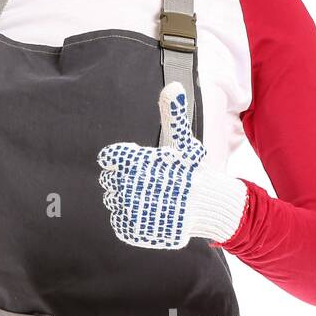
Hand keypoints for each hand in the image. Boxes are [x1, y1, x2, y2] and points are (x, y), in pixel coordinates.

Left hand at [96, 82, 247, 249]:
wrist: (207, 208)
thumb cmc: (191, 172)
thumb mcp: (182, 142)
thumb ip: (173, 114)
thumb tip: (174, 86)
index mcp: (133, 161)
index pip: (108, 158)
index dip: (123, 161)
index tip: (141, 166)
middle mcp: (126, 185)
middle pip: (108, 179)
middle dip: (126, 180)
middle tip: (150, 183)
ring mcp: (126, 209)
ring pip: (113, 200)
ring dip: (128, 199)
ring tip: (152, 198)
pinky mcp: (128, 229)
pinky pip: (118, 221)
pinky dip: (130, 218)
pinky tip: (150, 213)